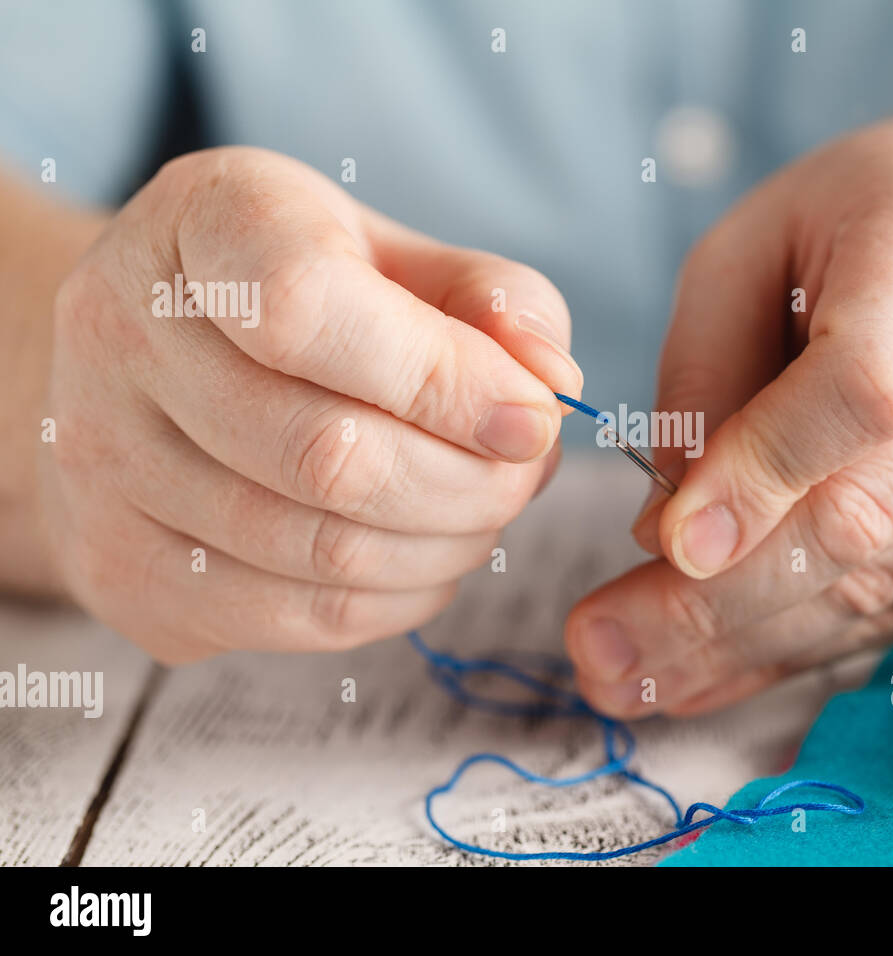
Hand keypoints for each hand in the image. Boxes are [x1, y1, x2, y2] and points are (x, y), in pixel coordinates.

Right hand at [39, 147, 581, 661]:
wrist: (155, 349)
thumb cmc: (306, 292)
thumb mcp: (403, 255)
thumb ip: (496, 302)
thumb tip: (551, 385)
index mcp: (199, 222)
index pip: (309, 312)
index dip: (445, 381)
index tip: (533, 418)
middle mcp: (121, 335)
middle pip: (328, 456)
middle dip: (473, 485)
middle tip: (525, 475)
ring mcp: (101, 462)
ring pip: (321, 553)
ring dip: (447, 546)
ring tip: (482, 510)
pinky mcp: (119, 568)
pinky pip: (298, 619)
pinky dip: (398, 599)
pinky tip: (423, 554)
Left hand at [565, 117, 892, 716]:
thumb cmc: (862, 230)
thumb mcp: (748, 250)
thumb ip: (704, 378)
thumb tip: (664, 539)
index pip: (868, 385)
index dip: (766, 473)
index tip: (665, 543)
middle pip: (872, 513)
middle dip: (720, 602)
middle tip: (600, 649)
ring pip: (887, 584)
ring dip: (749, 644)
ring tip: (634, 673)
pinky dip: (807, 646)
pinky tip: (719, 668)